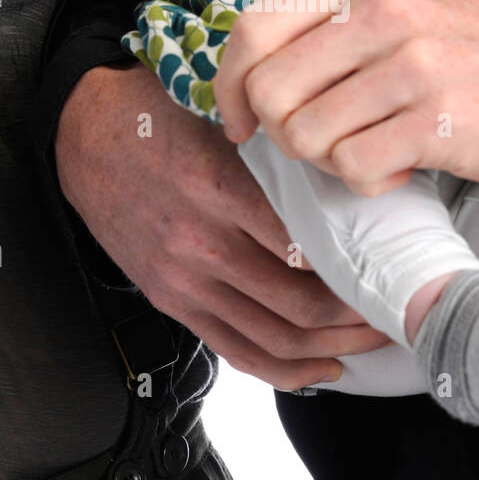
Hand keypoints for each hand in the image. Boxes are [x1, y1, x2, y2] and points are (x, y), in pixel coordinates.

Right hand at [54, 64, 389, 389]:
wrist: (83, 136)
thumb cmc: (156, 114)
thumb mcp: (219, 109)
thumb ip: (276, 142)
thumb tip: (347, 162)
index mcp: (219, 188)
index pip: (306, 245)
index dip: (357, 261)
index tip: (392, 259)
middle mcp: (200, 243)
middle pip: (300, 302)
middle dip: (357, 312)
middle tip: (395, 301)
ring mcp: (184, 280)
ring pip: (275, 337)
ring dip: (333, 345)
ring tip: (370, 336)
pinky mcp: (172, 301)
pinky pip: (234, 351)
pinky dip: (284, 370)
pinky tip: (321, 365)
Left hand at [214, 0, 478, 194]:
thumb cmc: (476, 58)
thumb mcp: (403, 9)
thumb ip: (330, 27)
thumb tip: (246, 79)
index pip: (253, 29)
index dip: (230, 86)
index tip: (241, 123)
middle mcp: (383, 10)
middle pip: (268, 90)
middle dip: (282, 133)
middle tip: (324, 142)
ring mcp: (411, 63)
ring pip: (304, 135)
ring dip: (328, 160)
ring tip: (371, 149)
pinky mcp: (435, 120)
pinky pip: (352, 169)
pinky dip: (368, 183)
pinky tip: (401, 168)